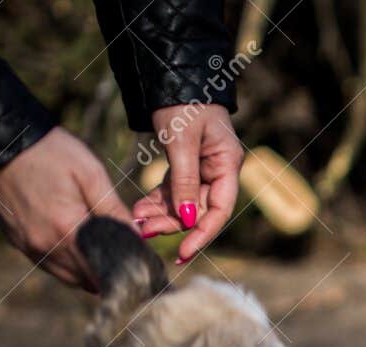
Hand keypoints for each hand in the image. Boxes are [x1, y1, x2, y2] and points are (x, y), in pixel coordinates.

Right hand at [0, 128, 133, 290]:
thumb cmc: (50, 152)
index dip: (123, 272)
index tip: (137, 265)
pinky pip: (49, 265)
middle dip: (107, 274)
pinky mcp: (17, 241)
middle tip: (124, 260)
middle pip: (87, 280)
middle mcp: (46, 246)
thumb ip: (114, 209)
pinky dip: (67, 264)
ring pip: (68, 277)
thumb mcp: (90, 174)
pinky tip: (78, 249)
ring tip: (104, 257)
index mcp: (67, 230)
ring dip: (87, 272)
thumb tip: (137, 236)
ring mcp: (29, 246)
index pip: (103, 270)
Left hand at [132, 104, 243, 263]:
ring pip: (184, 202)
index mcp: (228, 165)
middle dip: (172, 224)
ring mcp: (203, 168)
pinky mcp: (186, 164)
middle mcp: (219, 170)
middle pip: (199, 209)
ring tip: (137, 221)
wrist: (172, 74)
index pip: (220, 210)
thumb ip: (185, 182)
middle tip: (145, 232)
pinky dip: (157, 200)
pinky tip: (140, 209)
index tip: (183, 252)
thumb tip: (189, 220)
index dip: (202, 234)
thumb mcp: (181, 143)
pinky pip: (173, 190)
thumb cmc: (182, 104)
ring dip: (161, 214)